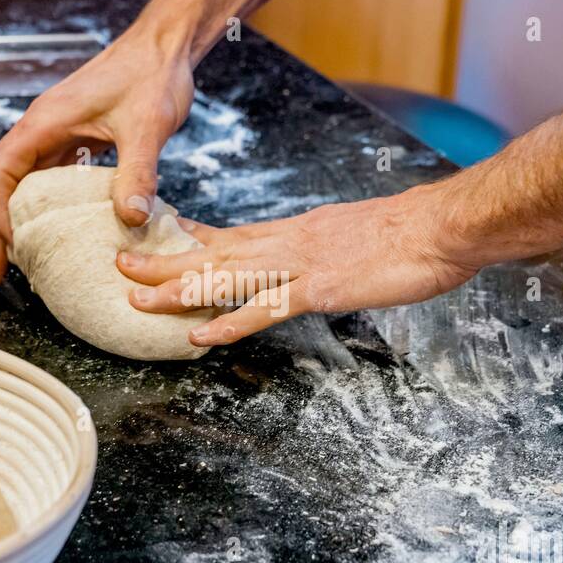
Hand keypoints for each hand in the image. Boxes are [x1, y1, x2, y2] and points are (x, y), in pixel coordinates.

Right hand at [0, 24, 195, 297]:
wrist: (163, 48)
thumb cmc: (152, 75)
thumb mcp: (148, 125)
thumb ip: (138, 170)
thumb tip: (131, 219)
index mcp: (43, 123)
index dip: (0, 214)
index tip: (18, 249)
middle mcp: (38, 133)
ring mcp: (51, 140)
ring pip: (12, 194)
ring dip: (1, 234)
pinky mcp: (69, 146)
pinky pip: (38, 189)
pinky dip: (30, 218)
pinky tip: (33, 243)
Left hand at [117, 182, 478, 347]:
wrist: (442, 227)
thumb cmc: (409, 235)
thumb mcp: (355, 237)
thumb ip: (326, 250)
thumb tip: (312, 263)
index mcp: (296, 232)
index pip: (231, 236)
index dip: (188, 241)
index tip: (155, 241)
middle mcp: (288, 243)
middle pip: (213, 254)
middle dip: (163, 262)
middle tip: (120, 266)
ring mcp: (300, 266)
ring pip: (226, 278)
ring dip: (178, 290)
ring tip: (136, 298)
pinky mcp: (319, 289)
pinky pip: (265, 309)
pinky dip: (230, 322)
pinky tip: (201, 335)